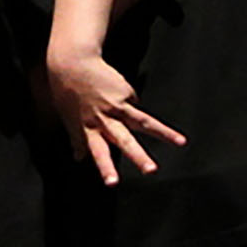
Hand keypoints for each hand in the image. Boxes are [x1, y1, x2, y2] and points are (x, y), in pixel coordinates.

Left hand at [44, 46, 182, 184]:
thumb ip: (76, 140)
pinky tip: (117, 95)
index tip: (113, 183)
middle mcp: (104, 119)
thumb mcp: (67, 119)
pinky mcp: (126, 93)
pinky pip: (133, 104)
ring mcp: (116, 106)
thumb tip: (78, 158)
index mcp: (87, 129)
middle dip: (139, 156)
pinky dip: (129, 104)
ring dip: (163, 133)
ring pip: (143, 121)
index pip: (98, 153)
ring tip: (181, 142)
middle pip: (124, 140)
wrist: (72, 63)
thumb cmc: (65, 93)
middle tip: (152, 170)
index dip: (106, 168)